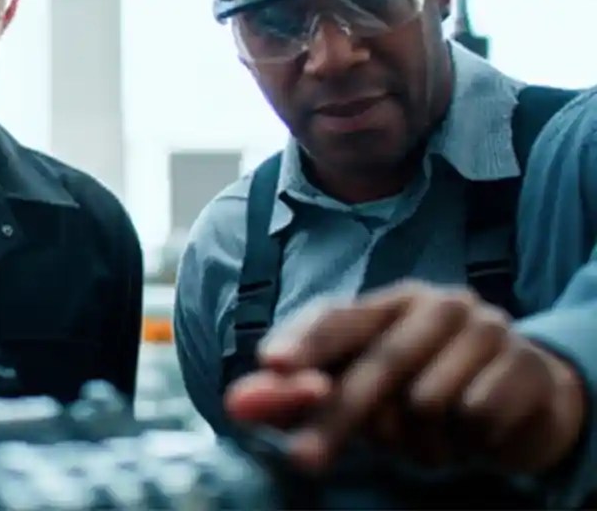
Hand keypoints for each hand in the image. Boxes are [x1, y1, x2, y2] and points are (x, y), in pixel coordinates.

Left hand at [224, 281, 587, 475]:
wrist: (526, 401)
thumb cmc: (423, 393)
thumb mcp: (360, 395)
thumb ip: (296, 397)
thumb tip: (237, 404)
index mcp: (387, 302)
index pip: (338, 318)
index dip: (305, 342)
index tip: (272, 363)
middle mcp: (435, 303)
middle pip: (375, 365)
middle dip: (336, 418)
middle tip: (302, 460)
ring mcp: (485, 328)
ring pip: (426, 401)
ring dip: (420, 439)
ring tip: (432, 436)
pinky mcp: (524, 364)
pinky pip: (475, 416)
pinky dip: (466, 441)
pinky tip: (473, 435)